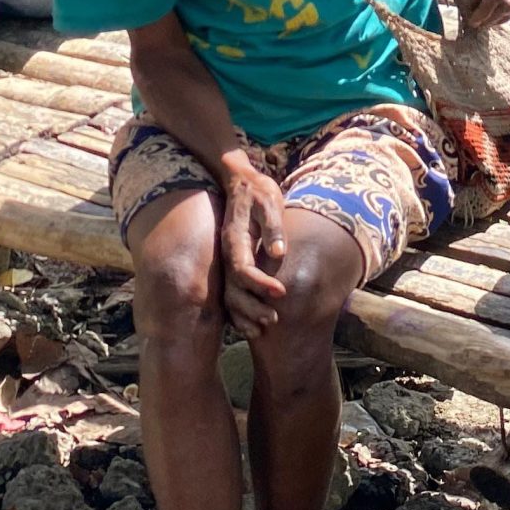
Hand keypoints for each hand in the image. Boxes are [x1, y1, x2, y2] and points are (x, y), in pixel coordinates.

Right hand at [216, 151, 289, 333]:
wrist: (240, 181)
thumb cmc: (258, 191)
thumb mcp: (269, 201)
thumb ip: (273, 226)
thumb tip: (278, 252)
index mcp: (235, 239)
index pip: (243, 269)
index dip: (261, 284)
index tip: (281, 293)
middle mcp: (228, 254)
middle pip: (233, 289)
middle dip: (252, 308)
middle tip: (273, 319)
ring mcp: (227, 261)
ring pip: (229, 296)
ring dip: (244, 315)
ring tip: (263, 328)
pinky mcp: (232, 265)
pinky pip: (230, 294)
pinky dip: (238, 313)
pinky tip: (251, 325)